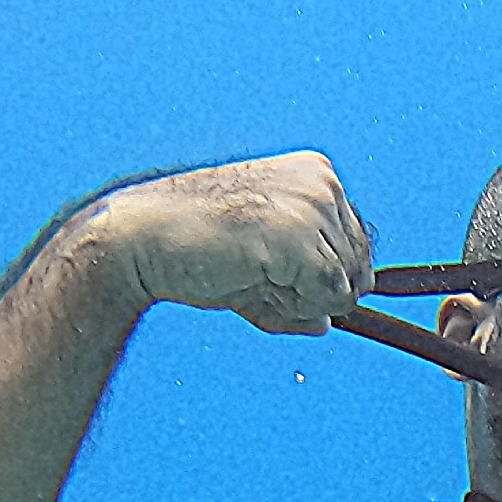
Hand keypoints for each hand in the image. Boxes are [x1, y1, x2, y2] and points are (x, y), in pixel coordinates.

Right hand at [92, 152, 373, 335]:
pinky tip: (253, 278)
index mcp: (319, 176)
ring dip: (299, 300)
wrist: (142, 238)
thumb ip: (302, 289)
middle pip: (358, 274)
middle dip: (312, 293)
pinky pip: (329, 298)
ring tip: (250, 272)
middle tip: (255, 272)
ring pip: (346, 289)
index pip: (358, 254)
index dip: (317, 280)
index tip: (266, 262)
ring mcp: (313, 204)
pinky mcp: (300, 233)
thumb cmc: (197, 249)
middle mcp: (324, 182)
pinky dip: (294, 306)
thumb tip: (328, 325)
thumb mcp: (263, 264)